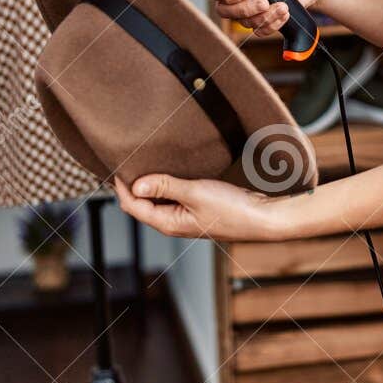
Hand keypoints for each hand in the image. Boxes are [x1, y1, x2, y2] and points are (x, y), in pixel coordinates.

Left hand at [113, 173, 279, 240]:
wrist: (263, 218)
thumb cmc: (233, 209)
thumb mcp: (196, 193)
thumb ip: (165, 186)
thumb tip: (136, 184)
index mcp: (168, 223)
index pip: (133, 205)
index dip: (122, 186)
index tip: (119, 164)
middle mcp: (173, 223)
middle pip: (141, 204)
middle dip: (132, 184)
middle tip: (129, 159)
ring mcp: (185, 217)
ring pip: (157, 200)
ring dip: (151, 184)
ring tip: (147, 161)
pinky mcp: (197, 210)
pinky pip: (173, 197)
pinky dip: (167, 185)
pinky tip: (171, 171)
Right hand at [208, 0, 324, 39]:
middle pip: (225, 9)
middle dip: (244, 9)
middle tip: (264, 2)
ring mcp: (249, 8)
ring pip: (243, 21)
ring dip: (263, 17)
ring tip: (283, 5)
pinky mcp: (262, 20)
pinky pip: (259, 30)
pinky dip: (272, 24)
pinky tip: (285, 13)